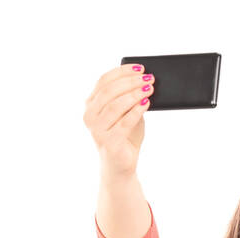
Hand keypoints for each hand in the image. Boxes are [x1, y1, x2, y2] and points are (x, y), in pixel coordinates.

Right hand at [84, 64, 154, 179]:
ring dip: (135, 94)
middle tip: (149, 78)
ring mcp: (96, 129)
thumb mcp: (126, 114)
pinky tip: (147, 104)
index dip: (122, 72)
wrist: (120, 166)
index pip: (103, 81)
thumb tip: (144, 81)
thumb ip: (129, 99)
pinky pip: (124, 122)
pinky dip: (136, 110)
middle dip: (131, 82)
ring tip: (150, 89)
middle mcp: (89, 115)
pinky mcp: (108, 141)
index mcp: (91, 105)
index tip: (140, 68)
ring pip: (115, 105)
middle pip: (109, 91)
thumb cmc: (124, 138)